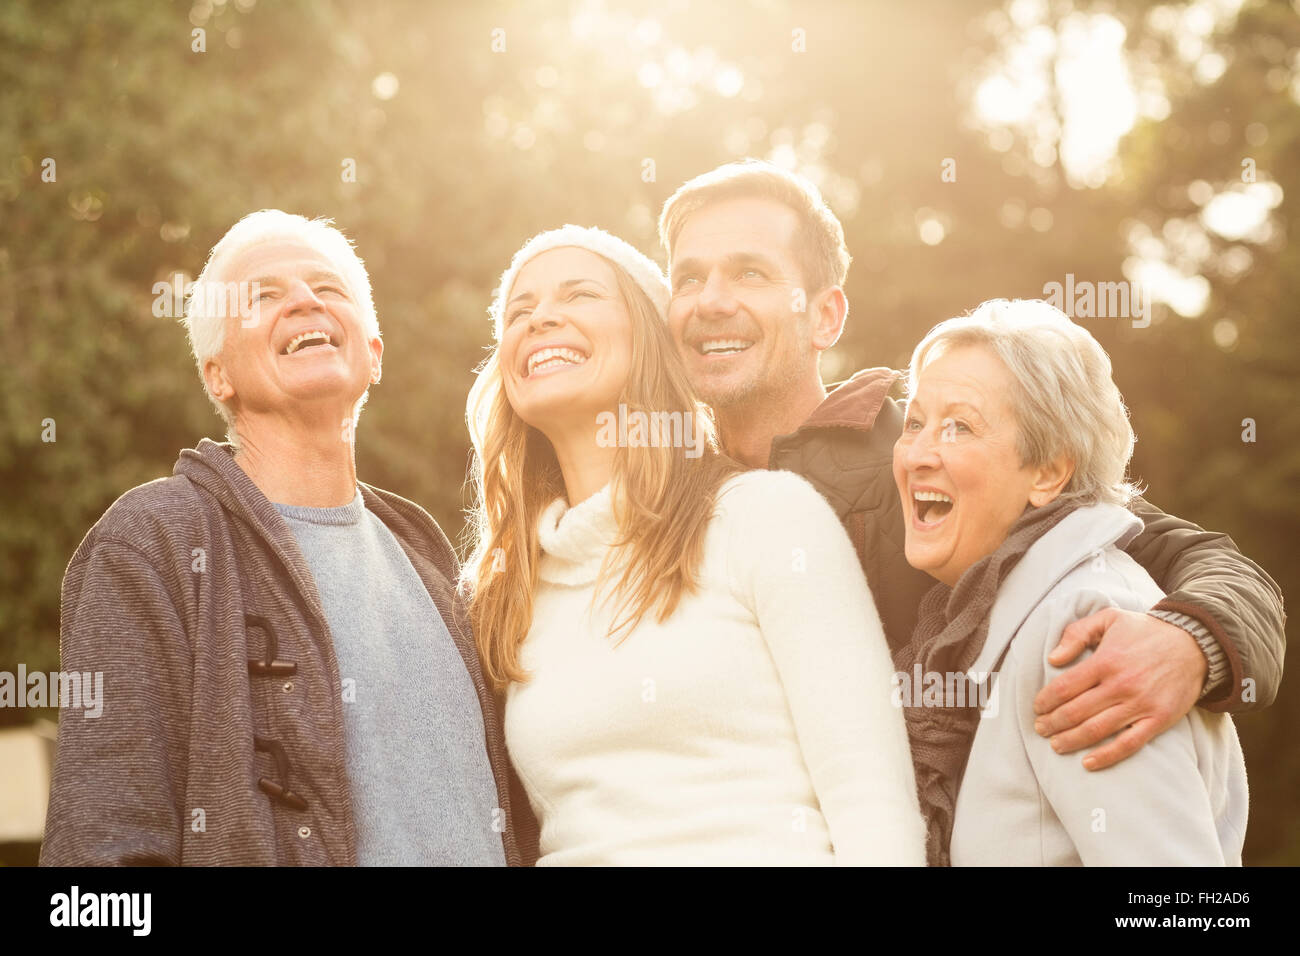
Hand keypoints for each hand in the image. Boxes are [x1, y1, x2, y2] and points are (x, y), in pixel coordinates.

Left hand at [1031, 608, 1206, 770]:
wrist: (1194, 643)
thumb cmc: (1144, 631)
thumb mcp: (1108, 619)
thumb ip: (1076, 634)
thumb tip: (1053, 658)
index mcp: (1105, 661)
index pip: (1064, 687)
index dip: (1045, 700)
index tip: (1036, 708)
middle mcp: (1121, 685)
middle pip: (1076, 711)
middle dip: (1052, 723)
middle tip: (1040, 729)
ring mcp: (1140, 704)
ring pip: (1097, 730)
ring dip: (1071, 740)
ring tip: (1055, 745)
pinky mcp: (1158, 719)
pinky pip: (1129, 744)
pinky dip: (1107, 756)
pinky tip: (1088, 763)